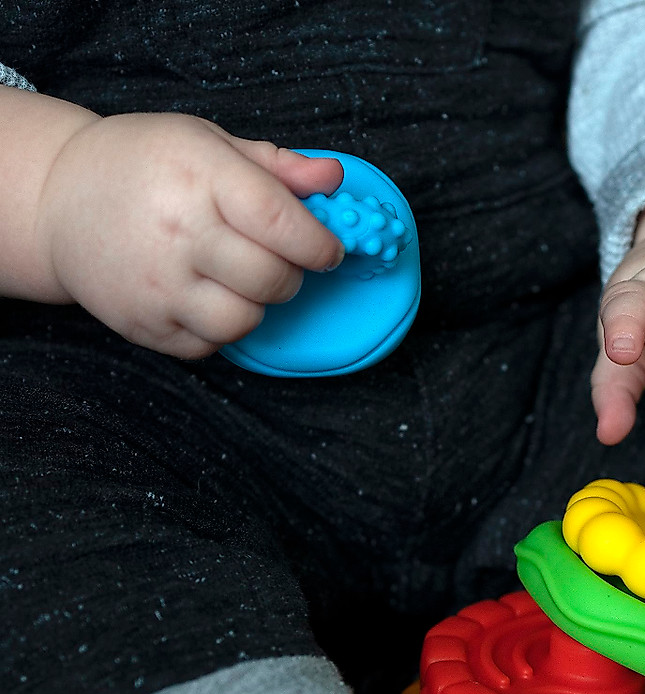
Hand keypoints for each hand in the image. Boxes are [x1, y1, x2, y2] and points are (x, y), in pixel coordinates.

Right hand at [37, 112, 345, 357]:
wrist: (58, 199)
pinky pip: (211, 344)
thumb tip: (332, 179)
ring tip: (237, 278)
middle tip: (278, 261)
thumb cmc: (143, 167)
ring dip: (256, 305)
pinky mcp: (145, 324)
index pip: (280, 223)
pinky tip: (202, 294)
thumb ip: (277, 165)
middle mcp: (177, 232)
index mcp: (199, 175)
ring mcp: (158, 284)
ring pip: (245, 320)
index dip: (319, 245)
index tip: (327, 250)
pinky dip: (219, 326)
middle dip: (291, 275)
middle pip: (272, 279)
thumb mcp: (207, 143)